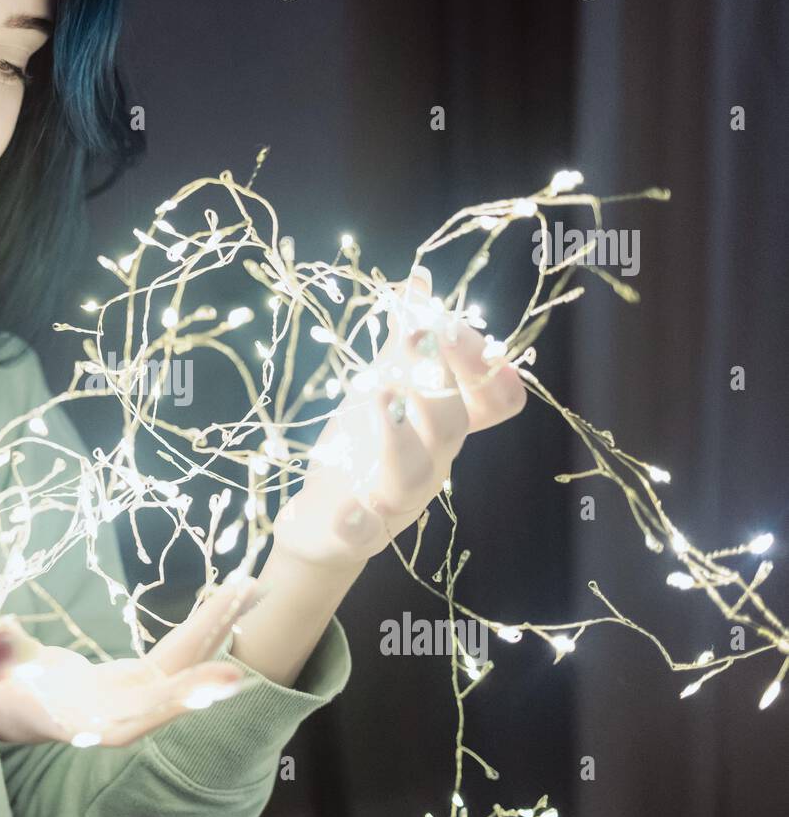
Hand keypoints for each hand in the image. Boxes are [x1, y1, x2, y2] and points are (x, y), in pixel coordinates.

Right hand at [0, 582, 252, 746]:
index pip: (122, 717)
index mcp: (36, 718)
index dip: (175, 699)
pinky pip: (141, 666)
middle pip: (152, 698)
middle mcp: (68, 718)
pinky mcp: (80, 681)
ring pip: (153, 680)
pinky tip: (207, 614)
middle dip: (206, 657)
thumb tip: (12, 636)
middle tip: (254, 599)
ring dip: (199, 640)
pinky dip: (176, 640)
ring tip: (242, 589)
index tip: (228, 673)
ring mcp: (77, 701)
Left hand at [272, 265, 526, 569]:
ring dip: (395, 431)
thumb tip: (419, 282)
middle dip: (436, 376)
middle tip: (412, 334)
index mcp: (443, 427)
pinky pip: (362, 533)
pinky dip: (355, 523)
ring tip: (375, 393)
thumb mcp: (382, 389)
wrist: (324, 527)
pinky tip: (343, 511)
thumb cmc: (361, 450)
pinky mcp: (354, 532)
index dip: (478, 362)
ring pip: (411, 472)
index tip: (448, 322)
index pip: (492, 400)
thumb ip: (403, 343)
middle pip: (451, 423)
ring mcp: (395, 500)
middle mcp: (431, 462)